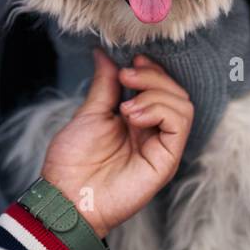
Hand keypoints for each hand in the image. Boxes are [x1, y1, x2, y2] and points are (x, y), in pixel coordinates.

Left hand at [39, 49, 193, 238]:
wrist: (66, 196)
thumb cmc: (73, 162)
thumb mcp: (89, 113)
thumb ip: (104, 84)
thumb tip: (104, 53)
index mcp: (136, 120)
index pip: (161, 86)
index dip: (151, 69)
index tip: (131, 60)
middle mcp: (153, 132)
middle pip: (176, 91)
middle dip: (153, 77)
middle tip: (126, 77)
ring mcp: (161, 146)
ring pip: (183, 105)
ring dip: (155, 93)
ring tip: (126, 105)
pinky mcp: (166, 160)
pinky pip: (180, 124)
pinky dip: (159, 109)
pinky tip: (133, 116)